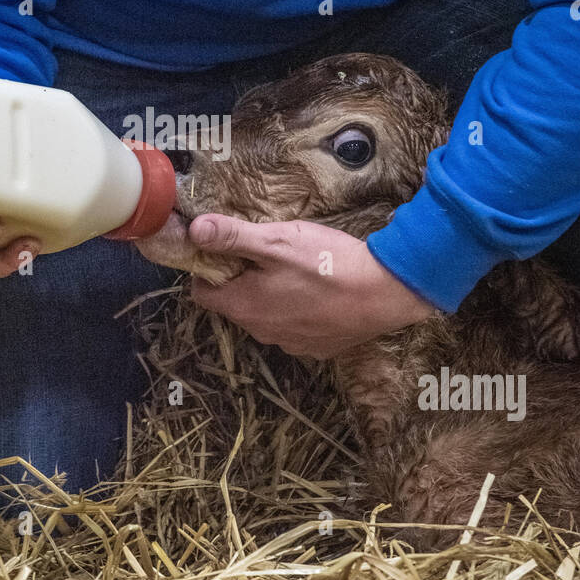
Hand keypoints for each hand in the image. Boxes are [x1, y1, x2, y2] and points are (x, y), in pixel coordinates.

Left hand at [188, 214, 435, 357]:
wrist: (385, 293)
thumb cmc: (326, 263)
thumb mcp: (276, 241)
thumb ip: (232, 236)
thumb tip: (194, 230)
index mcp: (244, 306)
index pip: (202, 293)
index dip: (208, 270)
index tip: (226, 250)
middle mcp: (261, 332)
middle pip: (235, 304)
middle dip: (241, 280)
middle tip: (266, 253)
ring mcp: (290, 344)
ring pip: (265, 317)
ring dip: (270, 296)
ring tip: (295, 270)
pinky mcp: (317, 349)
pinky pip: (294, 328)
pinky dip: (298, 311)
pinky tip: (318, 292)